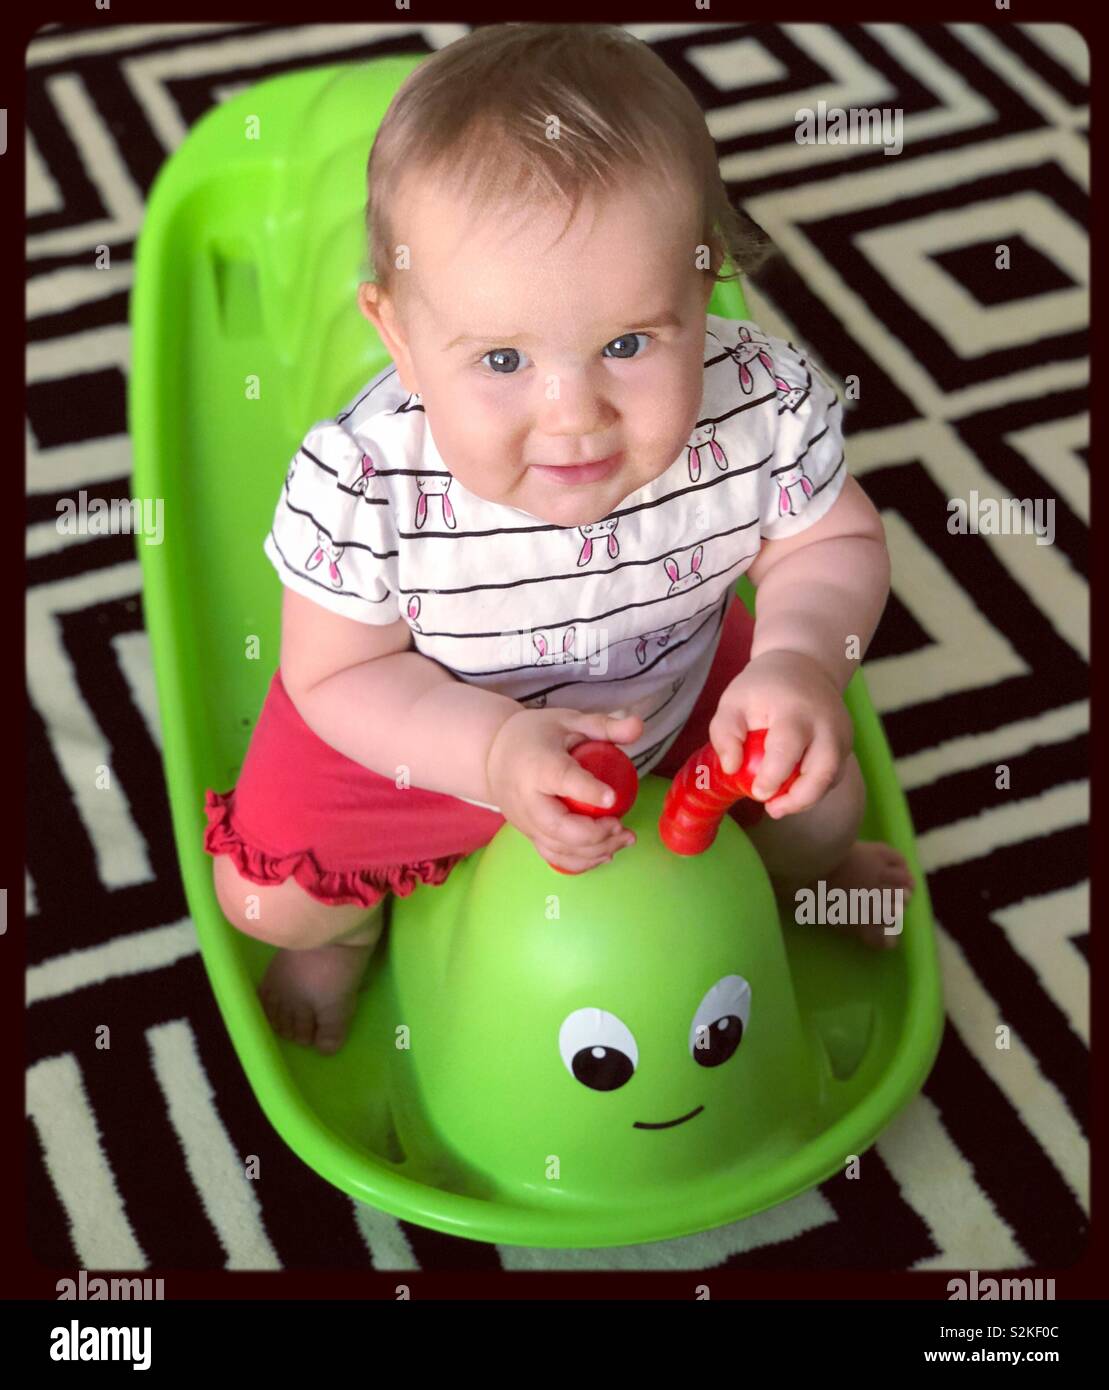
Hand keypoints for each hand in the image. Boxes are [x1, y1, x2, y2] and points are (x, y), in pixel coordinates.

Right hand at [485, 707, 644, 871]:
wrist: (491, 754)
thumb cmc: (535, 735)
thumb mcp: (568, 721)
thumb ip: (604, 726)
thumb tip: (638, 724)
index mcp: (538, 765)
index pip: (562, 779)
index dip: (588, 791)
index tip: (613, 799)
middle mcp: (527, 799)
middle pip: (559, 827)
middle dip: (596, 835)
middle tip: (622, 826)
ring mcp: (526, 822)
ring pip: (559, 849)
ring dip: (595, 851)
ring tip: (624, 839)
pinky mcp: (528, 835)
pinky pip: (554, 857)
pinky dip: (581, 862)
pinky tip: (605, 854)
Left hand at [707, 650, 853, 817]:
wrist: (805, 665)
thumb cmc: (763, 687)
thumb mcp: (734, 701)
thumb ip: (725, 733)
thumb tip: (731, 768)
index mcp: (794, 710)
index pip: (788, 748)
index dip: (774, 776)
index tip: (758, 792)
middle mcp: (825, 724)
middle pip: (823, 770)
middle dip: (799, 799)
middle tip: (772, 809)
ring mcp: (841, 734)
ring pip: (832, 778)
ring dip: (807, 799)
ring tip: (778, 806)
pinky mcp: (846, 744)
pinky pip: (834, 775)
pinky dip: (814, 789)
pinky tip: (792, 792)